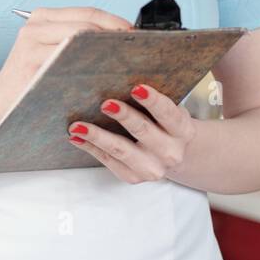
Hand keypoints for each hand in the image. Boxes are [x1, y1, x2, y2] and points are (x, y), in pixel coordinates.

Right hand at [0, 6, 132, 91]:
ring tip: (125, 64)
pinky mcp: (30, 66)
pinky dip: (89, 70)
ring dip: (106, 52)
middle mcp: (35, 26)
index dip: (116, 22)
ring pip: (80, 41)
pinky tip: (103, 79)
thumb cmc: (31, 78)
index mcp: (42, 17)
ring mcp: (30, 45)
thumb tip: (122, 38)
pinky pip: (68, 64)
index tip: (136, 35)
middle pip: (87, 25)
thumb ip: (76, 38)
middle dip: (115, 36)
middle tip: (137, 51)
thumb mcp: (49, 50)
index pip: (89, 13)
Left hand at [67, 84, 196, 184]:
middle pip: (143, 131)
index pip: (168, 113)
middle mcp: (170, 152)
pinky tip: (77, 137)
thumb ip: (154, 101)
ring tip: (78, 125)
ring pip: (120, 149)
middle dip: (124, 116)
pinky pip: (108, 161)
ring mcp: (152, 168)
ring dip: (97, 136)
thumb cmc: (166, 124)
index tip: (136, 88)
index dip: (152, 101)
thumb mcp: (170, 111)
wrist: (174, 155)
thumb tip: (120, 81)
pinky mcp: (134, 177)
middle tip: (105, 103)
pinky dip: (91, 148)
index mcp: (182, 130)